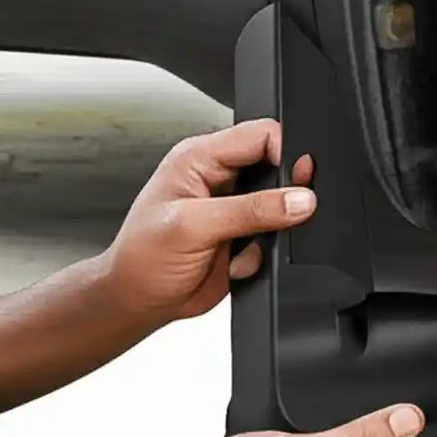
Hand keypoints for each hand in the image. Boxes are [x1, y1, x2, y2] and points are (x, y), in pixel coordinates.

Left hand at [104, 119, 315, 324]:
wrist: (138, 302)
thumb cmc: (142, 259)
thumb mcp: (193, 227)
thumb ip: (249, 210)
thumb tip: (297, 200)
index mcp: (200, 158)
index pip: (260, 135)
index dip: (285, 153)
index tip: (296, 184)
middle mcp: (219, 178)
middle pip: (276, 168)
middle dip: (282, 197)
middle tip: (270, 222)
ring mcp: (233, 209)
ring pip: (281, 206)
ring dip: (271, 232)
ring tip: (243, 247)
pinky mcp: (242, 238)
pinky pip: (275, 238)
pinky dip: (263, 254)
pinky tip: (237, 262)